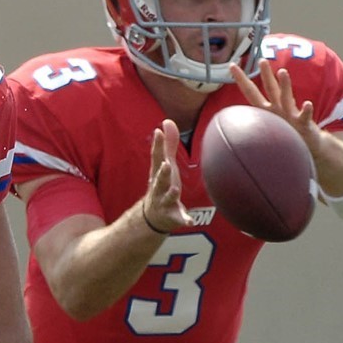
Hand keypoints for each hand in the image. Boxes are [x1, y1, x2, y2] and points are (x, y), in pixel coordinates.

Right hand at [143, 120, 191, 234]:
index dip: (157, 145)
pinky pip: (179, 219)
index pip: (157, 158)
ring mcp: (165, 202)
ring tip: (175, 189)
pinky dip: (184, 220)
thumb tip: (167, 121)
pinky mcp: (173, 216)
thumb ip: (167, 144)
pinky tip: (190, 221)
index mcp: (158, 174)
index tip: (158, 131)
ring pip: (168, 198)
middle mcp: (159, 187)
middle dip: (162, 172)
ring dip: (171, 194)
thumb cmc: (162, 185)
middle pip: (160, 179)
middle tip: (166, 164)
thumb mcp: (164, 165)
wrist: (153, 217)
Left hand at [231, 58, 324, 155]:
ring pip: (286, 98)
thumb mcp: (265, 126)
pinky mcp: (304, 125)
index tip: (232, 65)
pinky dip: (306, 111)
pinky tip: (307, 104)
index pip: (252, 92)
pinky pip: (304, 117)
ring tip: (282, 72)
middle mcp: (279, 108)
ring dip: (284, 84)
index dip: (242, 79)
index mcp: (267, 109)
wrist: (309, 145)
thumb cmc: (285, 135)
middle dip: (266, 74)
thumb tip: (225, 124)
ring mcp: (291, 115)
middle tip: (262, 60)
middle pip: (271, 88)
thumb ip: (250, 122)